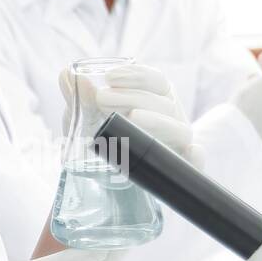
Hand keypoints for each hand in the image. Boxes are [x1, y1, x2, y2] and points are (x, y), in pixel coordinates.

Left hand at [62, 63, 200, 165]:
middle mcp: (172, 119)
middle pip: (163, 103)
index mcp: (157, 101)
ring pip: (178, 128)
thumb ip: (78, 99)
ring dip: (158, 121)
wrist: (106, 186)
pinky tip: (190, 151)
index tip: (109, 77)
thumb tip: (66, 74)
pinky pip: (196, 164)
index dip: (136, 76)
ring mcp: (179, 145)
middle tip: (100, 99)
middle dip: (133, 96)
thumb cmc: (104, 144)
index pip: (156, 81)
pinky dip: (196, 156)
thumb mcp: (86, 121)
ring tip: (132, 118)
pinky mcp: (181, 170)